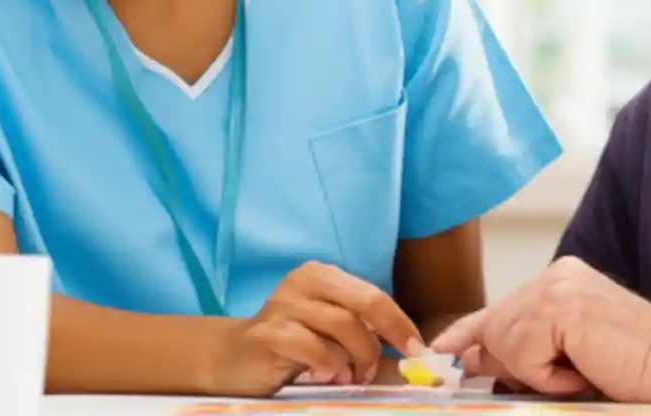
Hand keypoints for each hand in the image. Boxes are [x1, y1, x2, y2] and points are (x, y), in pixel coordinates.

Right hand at [203, 261, 422, 395]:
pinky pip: (315, 349)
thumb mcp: (329, 328)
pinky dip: (327, 365)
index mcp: (322, 275)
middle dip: (384, 340)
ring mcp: (283, 304)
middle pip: (365, 304)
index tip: (418, 351)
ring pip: (344, 328)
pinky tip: (322, 374)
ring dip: (354, 359)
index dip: (400, 324)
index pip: (374, 296)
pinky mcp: (267, 332)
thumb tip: (408, 349)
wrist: (233, 359)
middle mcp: (303, 281)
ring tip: (347, 376)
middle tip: (386, 368)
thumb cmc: (291, 344)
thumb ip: (360, 328)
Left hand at [432, 257, 650, 401]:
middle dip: (511, 363)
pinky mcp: (558, 307)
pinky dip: (548, 376)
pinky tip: (587, 368)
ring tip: (587, 369)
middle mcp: (556, 275)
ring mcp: (556, 286)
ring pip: (504, 342)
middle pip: (495, 327)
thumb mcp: (568, 361)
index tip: (437, 351)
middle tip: (569, 374)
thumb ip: (522, 353)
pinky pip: (521, 354)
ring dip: (539, 372)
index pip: (501, 308)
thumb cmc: (637, 371)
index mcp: (563, 281)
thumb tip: (471, 359)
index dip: (466, 333)